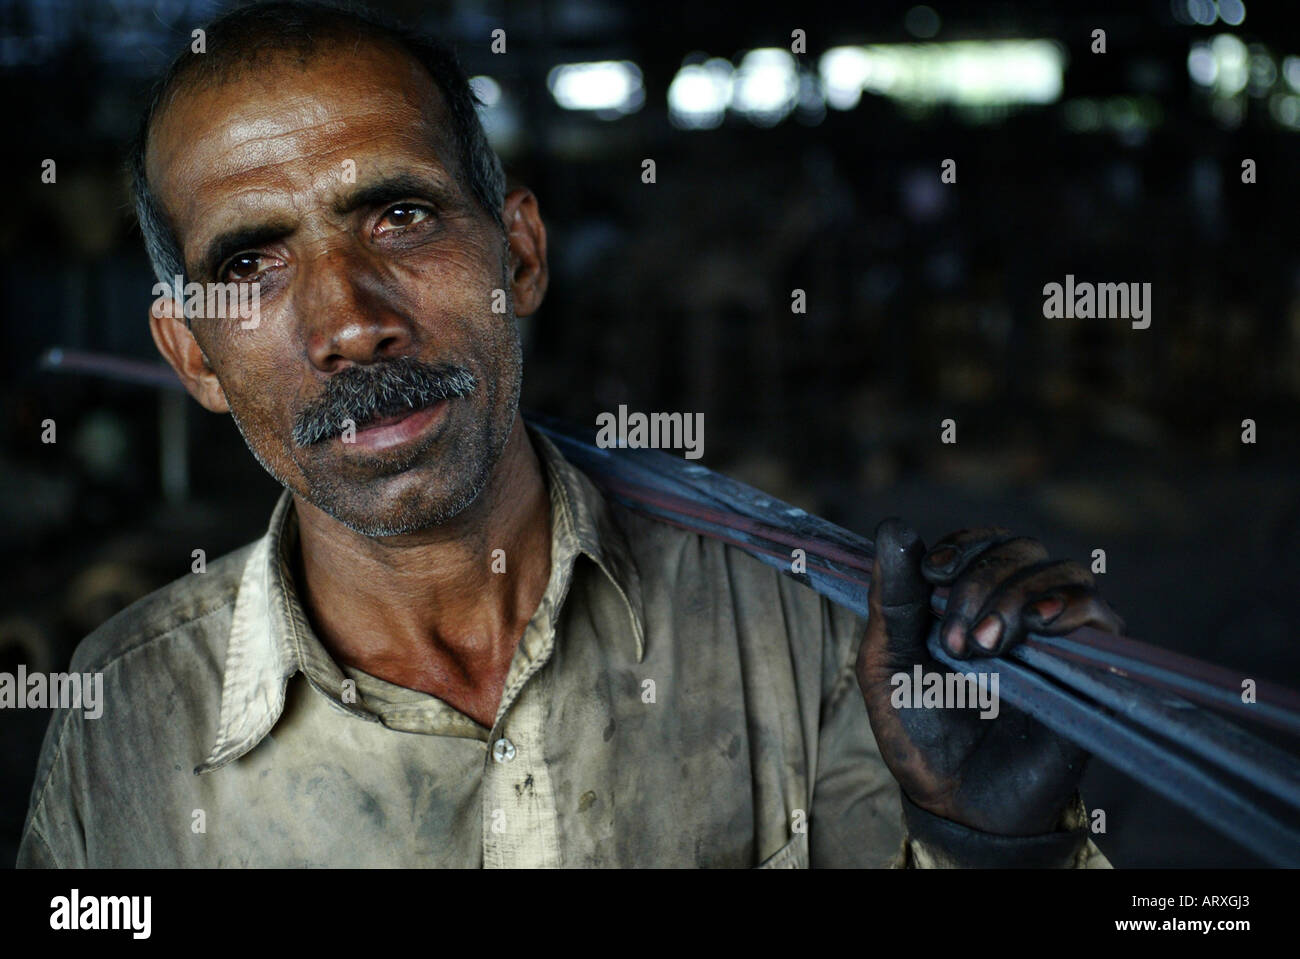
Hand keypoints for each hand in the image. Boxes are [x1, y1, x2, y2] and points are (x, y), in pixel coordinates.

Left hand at [855, 519, 1125, 835]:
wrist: (953, 797)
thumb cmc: (918, 729)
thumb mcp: (887, 660)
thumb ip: (891, 597)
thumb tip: (893, 527)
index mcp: (971, 597)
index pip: (984, 540)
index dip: (963, 547)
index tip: (932, 575)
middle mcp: (1019, 607)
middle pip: (1023, 549)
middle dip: (983, 582)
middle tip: (954, 639)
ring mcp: (1058, 636)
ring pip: (1063, 572)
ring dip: (1018, 595)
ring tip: (984, 645)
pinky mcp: (1091, 669)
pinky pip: (1100, 615)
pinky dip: (1070, 609)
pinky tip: (1037, 628)